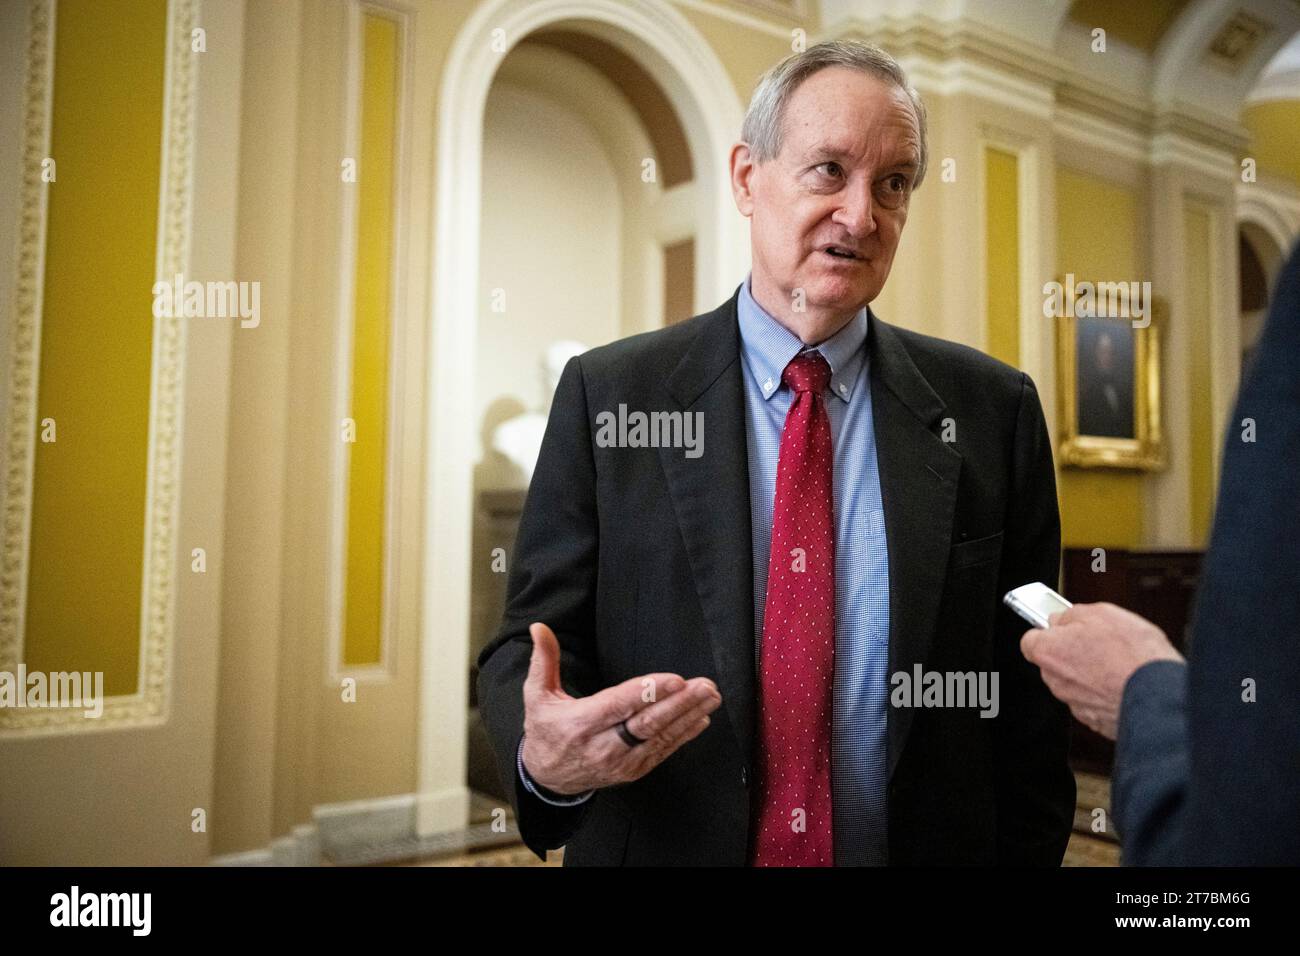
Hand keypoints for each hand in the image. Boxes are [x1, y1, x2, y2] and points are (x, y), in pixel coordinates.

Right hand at [520, 622, 722, 794]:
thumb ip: (543, 660)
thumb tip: (539, 628)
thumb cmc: (546, 730)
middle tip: (704, 686)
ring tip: (710, 697)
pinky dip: (684, 735)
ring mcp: (621, 762)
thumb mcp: (537, 695)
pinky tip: (701, 719)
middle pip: (647, 724)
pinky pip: (662, 752)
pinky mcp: (633, 771)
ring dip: (689, 716)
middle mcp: (603, 745)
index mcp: (581, 723)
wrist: (548, 777)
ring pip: (660, 738)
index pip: (620, 705)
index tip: (674, 680)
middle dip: (679, 703)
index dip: (649, 692)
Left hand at [1019, 602, 1183, 739]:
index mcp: (1049, 652)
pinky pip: (1095, 703)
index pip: (1031, 641)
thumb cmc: (1132, 654)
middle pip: (1054, 663)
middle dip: (1071, 653)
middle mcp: (1056, 681)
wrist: (1159, 694)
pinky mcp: (1097, 722)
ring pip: (1075, 684)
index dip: (1048, 632)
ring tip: (1119, 663)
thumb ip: (1072, 615)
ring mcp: (1075, 704)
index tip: (1062, 627)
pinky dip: (1106, 694)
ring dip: (1091, 675)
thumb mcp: (1101, 613)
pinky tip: (1125, 682)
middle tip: (1098, 643)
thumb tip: (1063, 618)